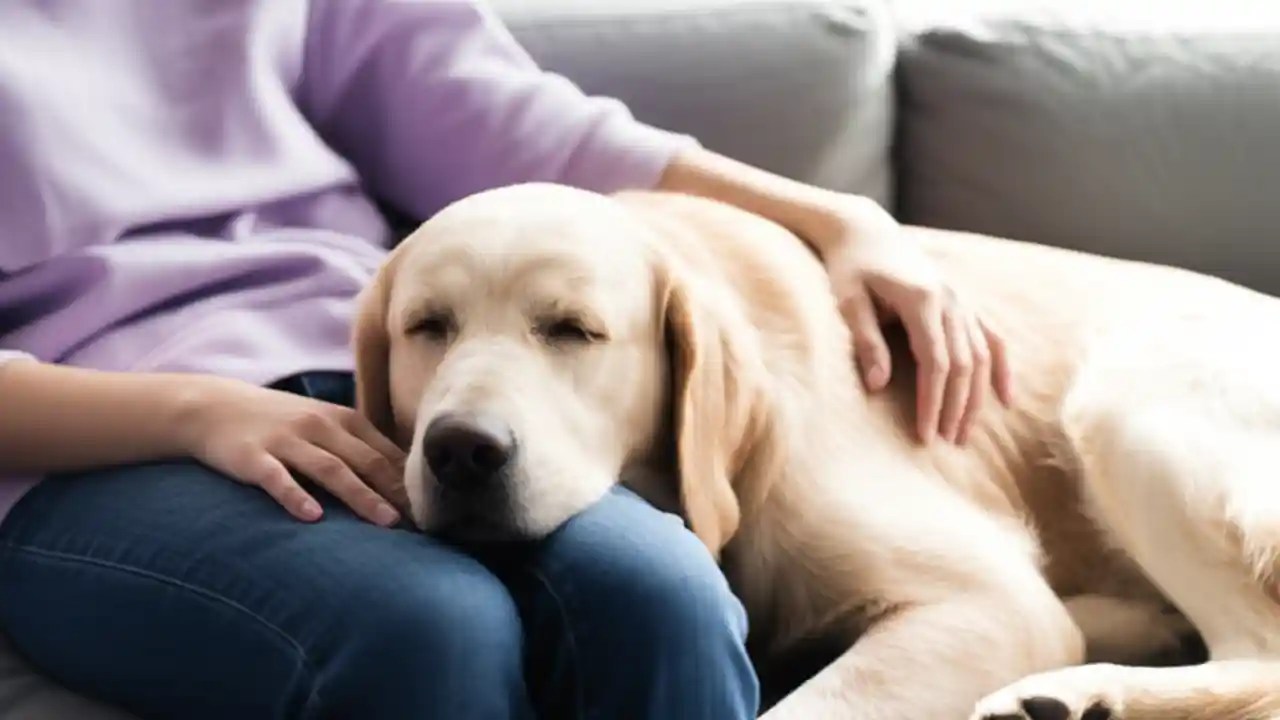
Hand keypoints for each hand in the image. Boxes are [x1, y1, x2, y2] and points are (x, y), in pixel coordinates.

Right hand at [178, 377, 407, 524]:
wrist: (212, 406)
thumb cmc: (279, 422)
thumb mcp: (322, 424)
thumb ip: (359, 446)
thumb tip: (404, 478)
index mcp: (341, 420)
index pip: (385, 453)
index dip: (411, 481)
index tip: (435, 508)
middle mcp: (318, 426)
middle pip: (366, 461)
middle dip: (397, 491)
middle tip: (424, 521)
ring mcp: (285, 440)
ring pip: (330, 469)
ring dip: (362, 496)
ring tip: (387, 523)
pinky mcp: (251, 456)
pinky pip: (276, 479)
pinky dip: (295, 497)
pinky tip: (313, 518)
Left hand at [820, 200, 1011, 444]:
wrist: (864, 230)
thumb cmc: (849, 266)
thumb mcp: (848, 300)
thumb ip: (865, 340)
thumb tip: (878, 385)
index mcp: (922, 300)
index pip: (934, 363)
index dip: (932, 401)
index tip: (925, 434)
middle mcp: (950, 300)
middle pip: (963, 364)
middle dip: (956, 407)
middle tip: (945, 443)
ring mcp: (961, 299)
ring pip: (980, 355)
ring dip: (976, 396)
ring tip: (964, 432)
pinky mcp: (962, 301)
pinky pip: (991, 337)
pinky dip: (1000, 368)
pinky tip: (1006, 398)